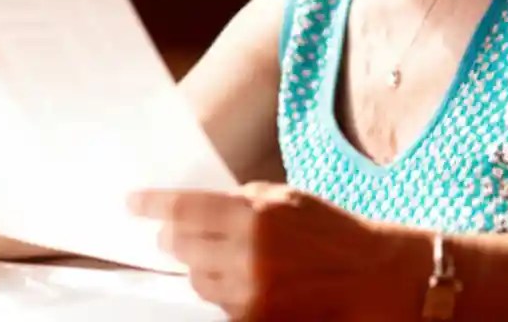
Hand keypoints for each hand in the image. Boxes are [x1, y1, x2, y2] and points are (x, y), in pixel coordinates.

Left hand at [129, 182, 426, 320]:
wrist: (375, 278)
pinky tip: (246, 282)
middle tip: (173, 235)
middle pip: (181, 246)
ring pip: (197, 280)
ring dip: (202, 267)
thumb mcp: (288, 199)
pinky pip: (220, 305)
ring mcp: (249, 293)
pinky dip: (225, 291)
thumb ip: (243, 201)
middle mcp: (246, 254)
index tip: (131, 203)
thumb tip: (196, 208)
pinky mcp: (255, 320)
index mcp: (254, 214)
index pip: (184, 208)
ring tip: (226, 259)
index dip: (152, 204)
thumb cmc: (333, 231)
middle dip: (175, 239)